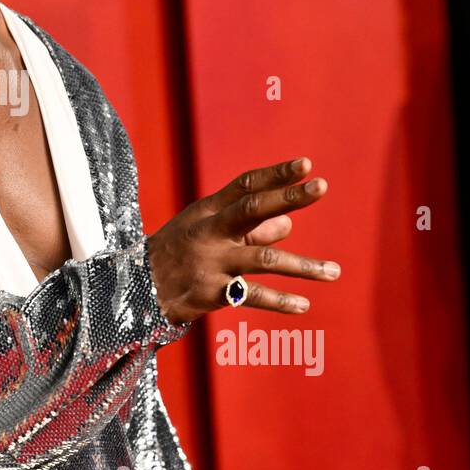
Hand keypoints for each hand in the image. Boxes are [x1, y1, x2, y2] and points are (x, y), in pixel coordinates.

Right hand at [146, 157, 337, 324]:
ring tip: (334, 271)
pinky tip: (304, 305)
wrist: (134, 288)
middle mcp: (211, 232)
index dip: (276, 174)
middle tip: (321, 188)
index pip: (246, 186)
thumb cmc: (178, 254)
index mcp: (210, 212)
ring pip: (263, 261)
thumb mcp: (207, 232)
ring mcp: (211, 262)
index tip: (306, 164)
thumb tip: (290, 225)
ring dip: (303, 266)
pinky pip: (252, 296)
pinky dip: (280, 302)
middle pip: (252, 209)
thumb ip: (250, 228)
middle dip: (288, 197)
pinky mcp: (211, 292)